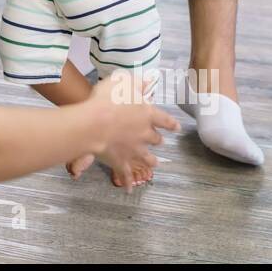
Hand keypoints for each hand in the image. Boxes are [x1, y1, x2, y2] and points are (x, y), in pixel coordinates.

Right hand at [79, 72, 177, 189]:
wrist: (94, 123)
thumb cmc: (108, 99)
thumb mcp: (124, 81)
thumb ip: (138, 82)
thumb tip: (151, 81)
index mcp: (147, 115)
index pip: (165, 120)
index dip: (171, 123)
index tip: (177, 127)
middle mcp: (145, 134)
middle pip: (156, 140)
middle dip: (158, 141)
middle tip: (160, 142)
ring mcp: (133, 150)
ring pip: (147, 158)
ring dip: (151, 161)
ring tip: (155, 164)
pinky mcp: (120, 161)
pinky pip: (126, 174)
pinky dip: (128, 182)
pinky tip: (130, 189)